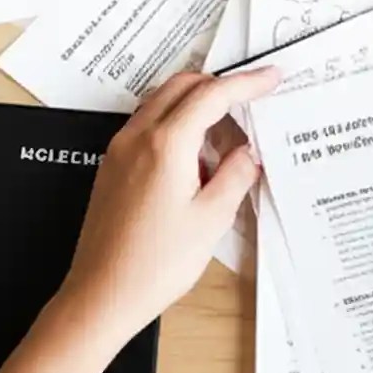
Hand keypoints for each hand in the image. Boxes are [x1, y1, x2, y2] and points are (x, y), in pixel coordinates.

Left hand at [59, 68, 278, 338]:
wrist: (101, 295)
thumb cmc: (153, 264)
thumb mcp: (211, 220)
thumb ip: (235, 176)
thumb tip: (247, 154)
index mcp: (165, 145)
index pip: (212, 95)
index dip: (246, 83)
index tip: (270, 78)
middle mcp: (137, 138)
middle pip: (183, 86)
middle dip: (220, 85)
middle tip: (251, 100)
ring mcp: (119, 151)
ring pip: (162, 102)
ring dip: (196, 104)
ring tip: (227, 135)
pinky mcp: (112, 168)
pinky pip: (147, 126)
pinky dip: (176, 124)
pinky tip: (195, 157)